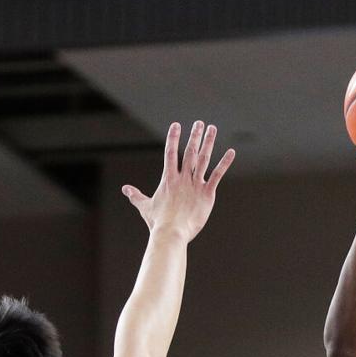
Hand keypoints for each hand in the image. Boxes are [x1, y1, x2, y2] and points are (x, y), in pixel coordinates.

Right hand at [122, 121, 234, 241]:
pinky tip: (231, 152)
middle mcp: (182, 178)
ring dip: (208, 143)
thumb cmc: (158, 222)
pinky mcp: (207, 194)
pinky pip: (217, 175)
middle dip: (194, 136)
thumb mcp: (145, 206)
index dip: (173, 137)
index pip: (170, 152)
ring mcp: (196, 185)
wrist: (172, 233)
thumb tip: (125, 189)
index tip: (176, 125)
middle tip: (199, 123)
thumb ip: (136, 195)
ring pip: (204, 159)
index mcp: (168, 179)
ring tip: (212, 129)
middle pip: (189, 151)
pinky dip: (225, 163)